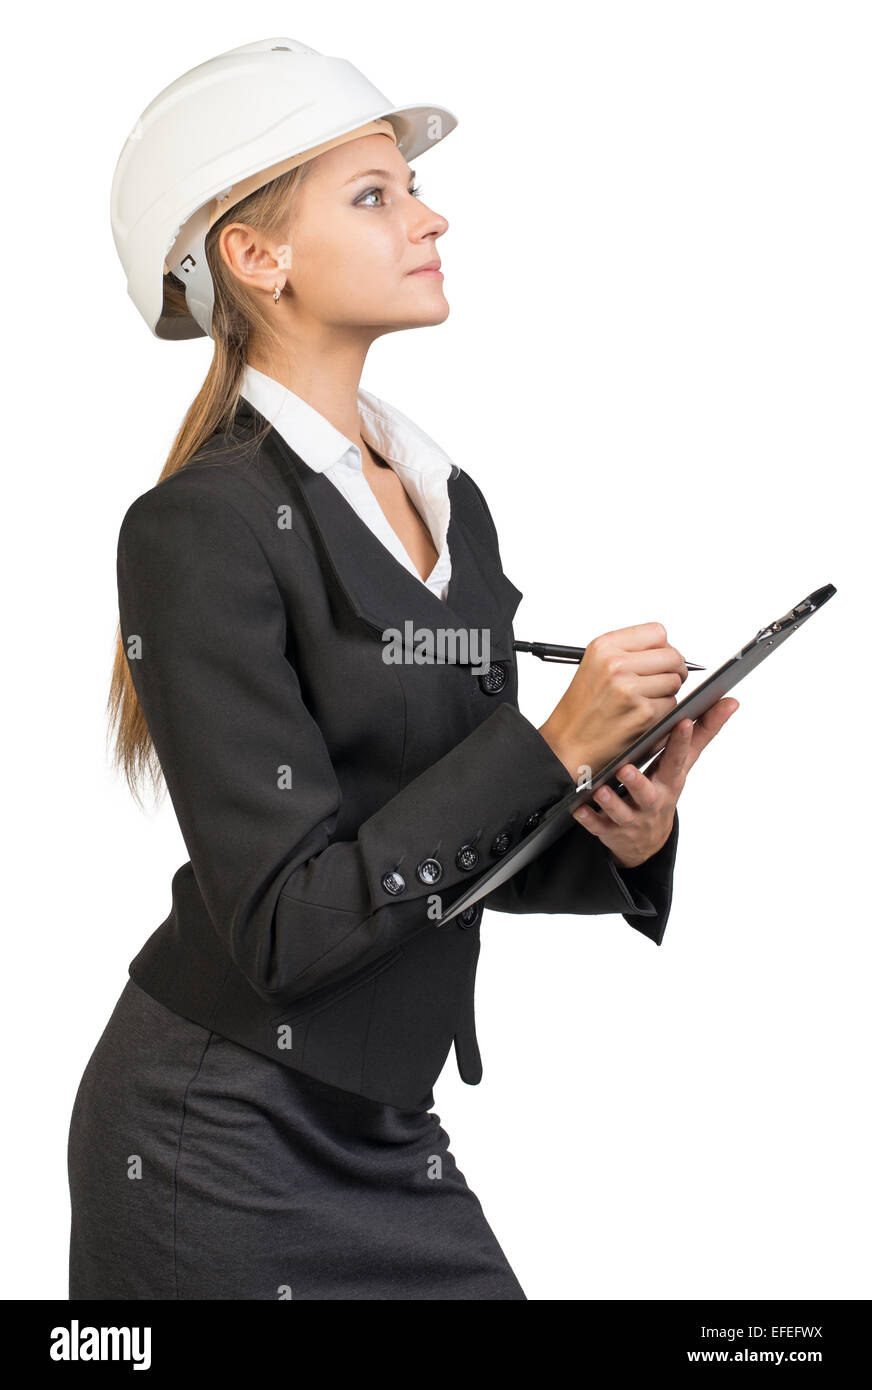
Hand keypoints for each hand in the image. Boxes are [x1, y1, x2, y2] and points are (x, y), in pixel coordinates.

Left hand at [571, 697, 739, 868]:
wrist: (645, 836)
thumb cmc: (664, 787)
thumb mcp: (684, 764)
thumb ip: (704, 732)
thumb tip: (730, 701)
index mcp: (670, 780)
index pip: (677, 760)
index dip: (681, 742)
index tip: (682, 721)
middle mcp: (652, 800)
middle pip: (646, 793)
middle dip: (637, 782)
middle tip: (626, 768)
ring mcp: (630, 818)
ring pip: (619, 811)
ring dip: (610, 801)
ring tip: (600, 789)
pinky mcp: (610, 830)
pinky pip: (596, 826)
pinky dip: (587, 818)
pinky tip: (578, 808)